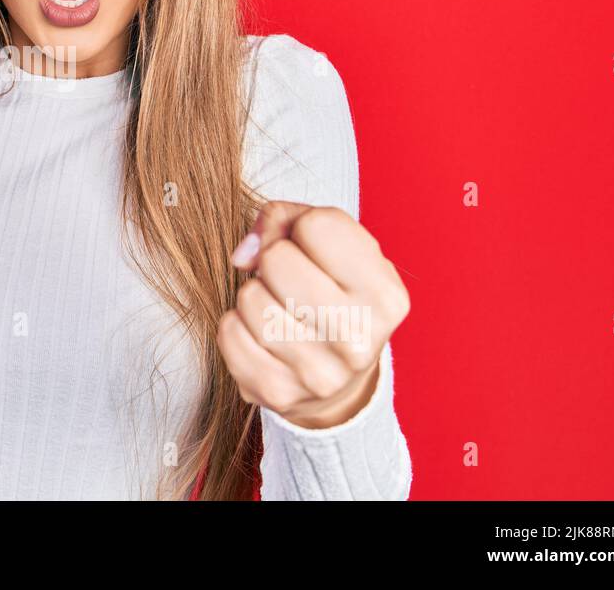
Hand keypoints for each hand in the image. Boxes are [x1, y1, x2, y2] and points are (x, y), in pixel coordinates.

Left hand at [219, 201, 409, 428]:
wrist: (339, 382)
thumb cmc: (333, 295)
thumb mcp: (336, 249)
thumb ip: (288, 220)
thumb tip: (243, 255)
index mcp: (384, 295)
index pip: (317, 225)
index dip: (304, 228)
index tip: (314, 251)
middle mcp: (358, 338)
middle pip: (276, 259)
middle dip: (274, 260)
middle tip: (290, 281)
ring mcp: (318, 372)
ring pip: (250, 297)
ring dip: (255, 294)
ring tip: (279, 308)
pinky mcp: (276, 392)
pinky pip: (229, 332)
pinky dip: (236, 324)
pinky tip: (261, 333)